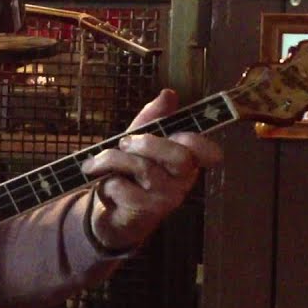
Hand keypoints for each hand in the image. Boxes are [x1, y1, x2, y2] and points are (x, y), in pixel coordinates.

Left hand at [79, 89, 222, 250]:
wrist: (113, 213)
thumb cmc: (131, 173)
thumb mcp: (140, 141)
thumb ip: (153, 118)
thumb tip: (168, 94)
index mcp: (187, 162)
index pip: (209, 152)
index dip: (197, 140)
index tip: (176, 133)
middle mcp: (182, 182)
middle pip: (179, 156)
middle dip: (146, 142)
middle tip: (124, 142)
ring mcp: (165, 199)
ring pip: (143, 169)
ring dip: (113, 159)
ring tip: (98, 162)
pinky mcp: (144, 213)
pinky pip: (122, 188)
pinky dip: (106, 182)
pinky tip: (106, 187)